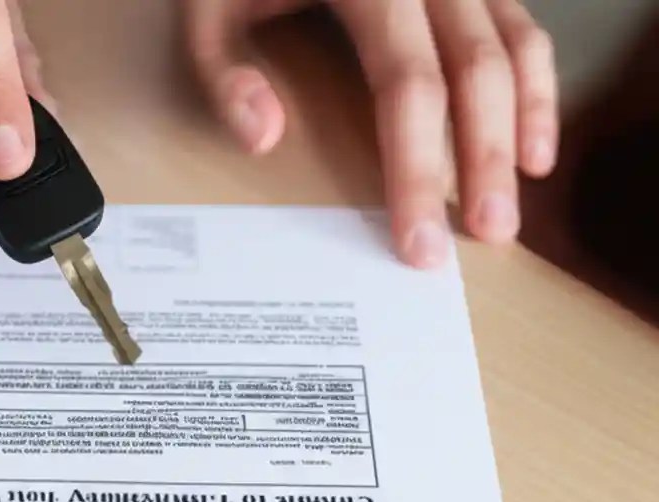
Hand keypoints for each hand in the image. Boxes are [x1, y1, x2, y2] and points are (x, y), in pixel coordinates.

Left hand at [183, 0, 558, 267]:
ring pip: (514, 45)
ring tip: (508, 209)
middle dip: (483, 162)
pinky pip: (519, 26)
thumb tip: (263, 137)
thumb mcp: (207, 6)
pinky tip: (530, 147)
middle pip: (475, 71)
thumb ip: (223, 69)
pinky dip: (533, 86)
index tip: (419, 240)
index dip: (418, 167)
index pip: (408, 83)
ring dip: (521, 129)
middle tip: (483, 238)